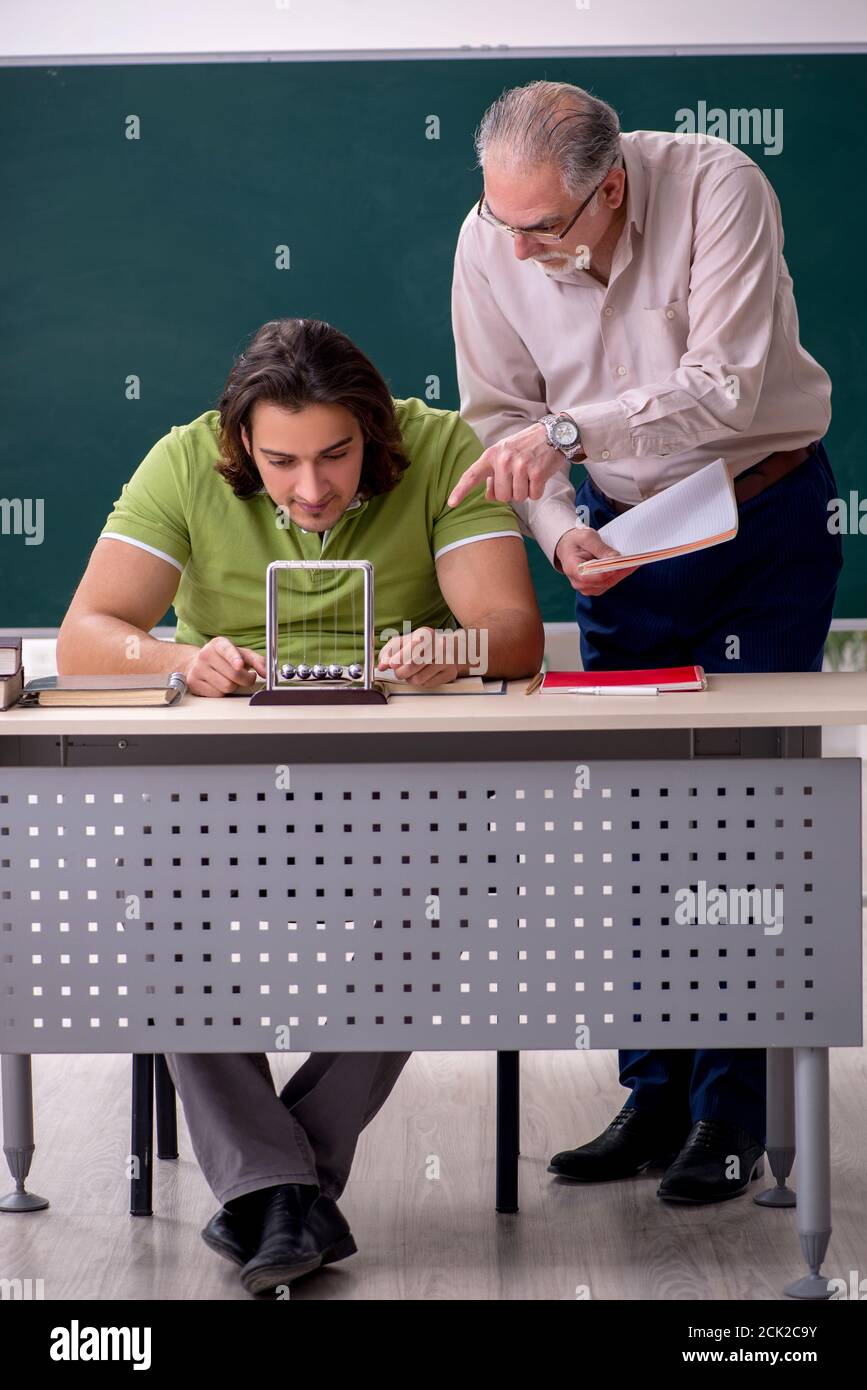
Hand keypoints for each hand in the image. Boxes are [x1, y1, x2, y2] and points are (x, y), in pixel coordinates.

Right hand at [184, 636, 266, 696]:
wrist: (199, 663)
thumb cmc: (224, 659)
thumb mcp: (242, 654)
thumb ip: (257, 661)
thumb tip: (267, 672)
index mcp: (218, 644)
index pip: (227, 650)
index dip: (235, 658)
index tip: (240, 665)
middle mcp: (205, 654)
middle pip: (233, 674)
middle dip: (245, 679)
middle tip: (247, 677)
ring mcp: (197, 669)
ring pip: (226, 686)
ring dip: (234, 687)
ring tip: (231, 679)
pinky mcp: (193, 683)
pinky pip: (217, 695)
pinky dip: (223, 693)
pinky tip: (220, 684)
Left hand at [376, 626, 458, 687]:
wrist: (444, 650)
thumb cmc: (420, 646)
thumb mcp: (402, 643)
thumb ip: (389, 652)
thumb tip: (382, 665)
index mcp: (426, 634)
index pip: (412, 647)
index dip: (400, 657)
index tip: (392, 664)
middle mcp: (439, 645)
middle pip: (413, 666)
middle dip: (400, 672)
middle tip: (398, 671)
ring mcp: (446, 659)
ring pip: (418, 679)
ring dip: (410, 678)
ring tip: (412, 672)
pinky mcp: (450, 673)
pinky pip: (427, 684)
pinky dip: (421, 682)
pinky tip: (423, 674)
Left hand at [447, 422, 569, 507]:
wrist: (554, 434)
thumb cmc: (525, 447)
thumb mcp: (504, 455)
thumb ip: (493, 475)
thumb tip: (488, 496)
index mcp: (491, 455)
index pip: (472, 475)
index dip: (460, 490)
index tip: (451, 503)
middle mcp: (504, 460)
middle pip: (501, 496)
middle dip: (511, 492)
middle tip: (519, 476)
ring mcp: (520, 466)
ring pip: (518, 498)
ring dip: (525, 491)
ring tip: (530, 474)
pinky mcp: (537, 472)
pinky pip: (533, 496)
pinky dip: (537, 490)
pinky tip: (539, 476)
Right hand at [554, 527, 640, 595]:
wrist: (568, 546)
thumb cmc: (576, 540)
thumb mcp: (587, 537)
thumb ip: (601, 548)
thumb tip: (616, 558)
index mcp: (573, 570)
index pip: (595, 576)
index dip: (611, 569)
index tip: (624, 561)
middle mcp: (579, 583)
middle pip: (605, 581)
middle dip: (621, 570)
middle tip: (636, 559)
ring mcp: (587, 587)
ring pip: (610, 583)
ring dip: (623, 572)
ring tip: (636, 561)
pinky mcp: (595, 587)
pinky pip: (610, 582)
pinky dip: (620, 574)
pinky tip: (628, 565)